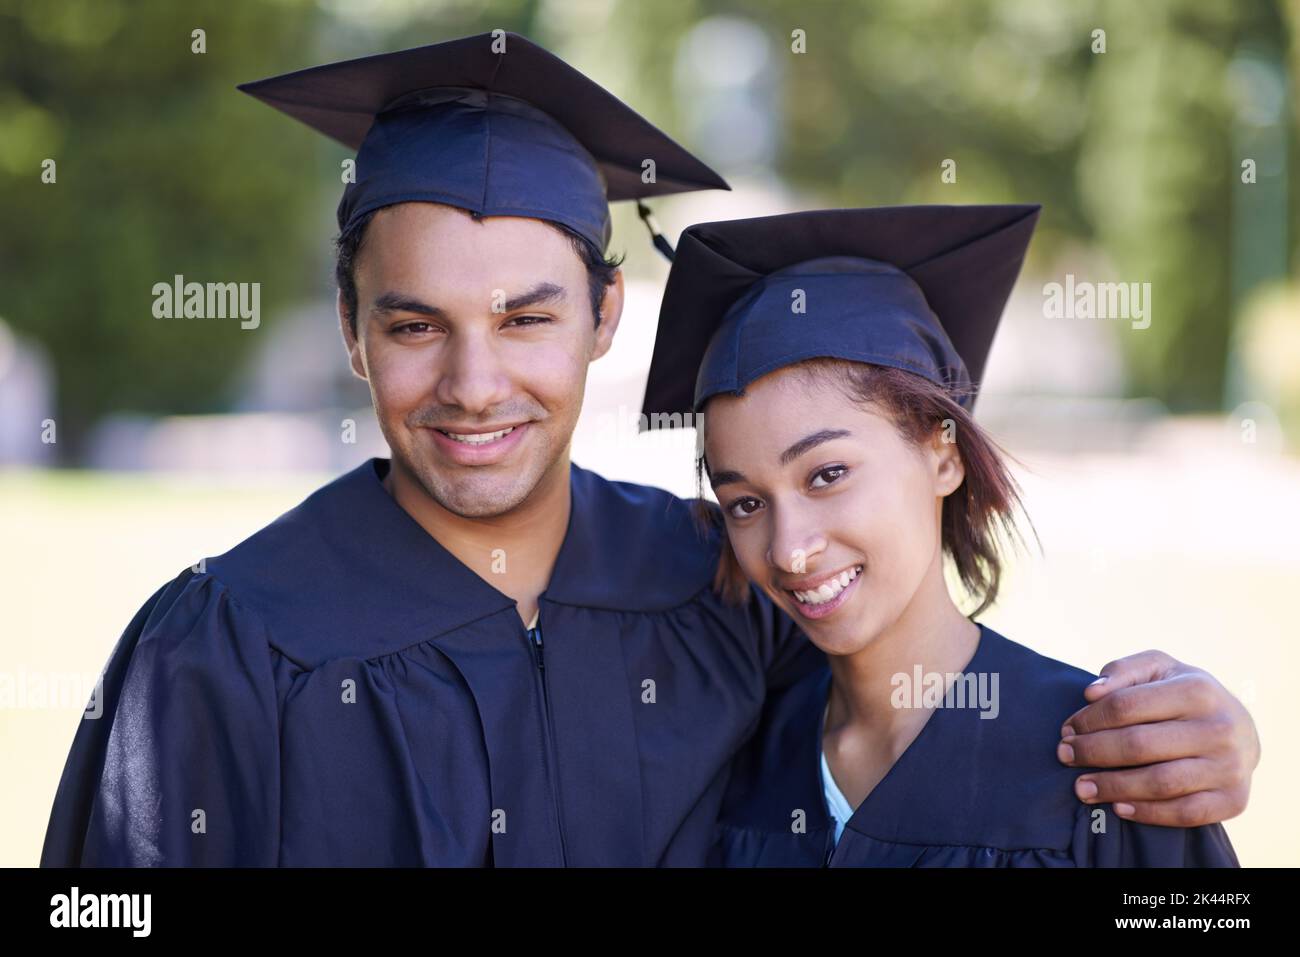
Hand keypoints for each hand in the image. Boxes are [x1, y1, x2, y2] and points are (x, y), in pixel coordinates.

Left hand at [1056, 650, 1258, 826]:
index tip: (1067, 730)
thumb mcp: (1158, 668)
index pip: (1126, 706)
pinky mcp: (1234, 799)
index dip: (1089, 720)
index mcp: (1197, 690)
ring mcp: (1230, 767)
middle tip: (1065, 756)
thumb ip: (1123, 671)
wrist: (1240, 729)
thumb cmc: (1183, 694)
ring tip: (1081, 788)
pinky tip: (1118, 807)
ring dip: (1113, 787)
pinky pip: (1185, 813)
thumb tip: (1091, 693)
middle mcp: (1219, 728)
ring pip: (1160, 783)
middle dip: (1092, 752)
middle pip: (1139, 745)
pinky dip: (1148, 813)